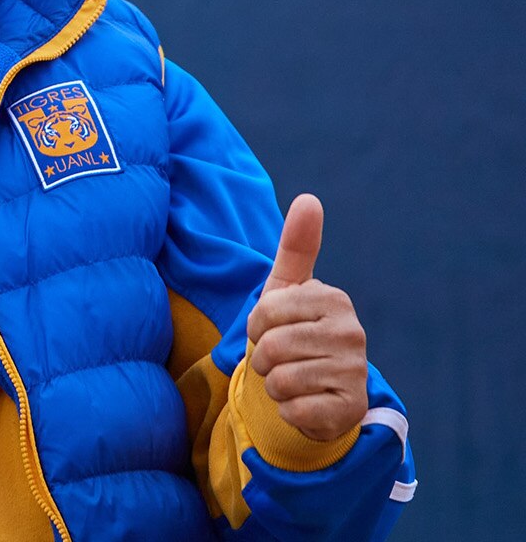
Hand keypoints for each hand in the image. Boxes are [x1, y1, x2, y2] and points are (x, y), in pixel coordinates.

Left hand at [246, 194, 368, 441]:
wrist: (319, 391)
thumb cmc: (295, 333)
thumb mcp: (287, 290)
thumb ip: (296, 247)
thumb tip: (309, 199)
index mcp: (333, 300)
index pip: (264, 313)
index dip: (256, 327)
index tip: (273, 330)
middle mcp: (352, 333)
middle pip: (271, 348)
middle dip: (264, 360)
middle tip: (284, 360)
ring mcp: (355, 372)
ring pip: (280, 380)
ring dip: (275, 385)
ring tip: (295, 380)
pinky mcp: (350, 409)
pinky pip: (294, 411)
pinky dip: (289, 411)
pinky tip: (306, 404)